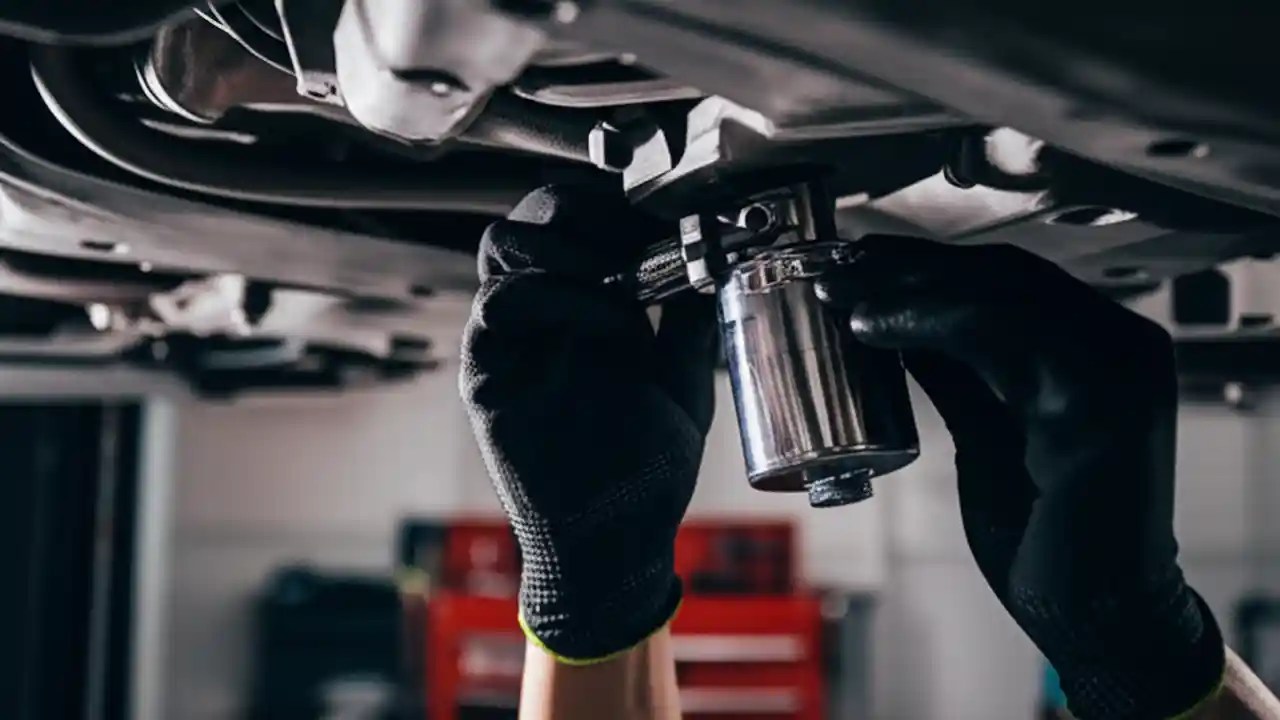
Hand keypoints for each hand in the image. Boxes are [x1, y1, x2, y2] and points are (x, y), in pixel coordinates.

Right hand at [460, 185, 717, 662]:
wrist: (616, 545)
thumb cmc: (645, 471)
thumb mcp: (682, 379)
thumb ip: (686, 319)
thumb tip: (712, 253)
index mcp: (577, 309)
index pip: (564, 221)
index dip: (602, 202)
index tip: (655, 214)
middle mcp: (535, 319)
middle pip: (526, 221)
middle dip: (580, 212)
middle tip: (636, 236)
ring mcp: (506, 346)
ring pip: (503, 249)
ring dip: (570, 250)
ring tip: (624, 283)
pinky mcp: (488, 380)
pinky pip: (499, 309)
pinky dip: (560, 298)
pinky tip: (614, 323)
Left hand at [816, 237, 1224, 718]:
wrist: (1098, 613)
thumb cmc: (1049, 534)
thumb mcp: (987, 432)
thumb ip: (956, 375)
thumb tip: (899, 325)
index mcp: (1103, 348)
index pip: (1009, 279)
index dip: (930, 262)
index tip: (861, 260)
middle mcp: (1123, 345)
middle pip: (1002, 275)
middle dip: (908, 267)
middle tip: (836, 270)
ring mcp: (1121, 368)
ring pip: (998, 295)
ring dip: (907, 289)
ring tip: (842, 295)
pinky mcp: (1103, 402)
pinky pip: (1001, 337)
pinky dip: (930, 323)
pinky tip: (876, 327)